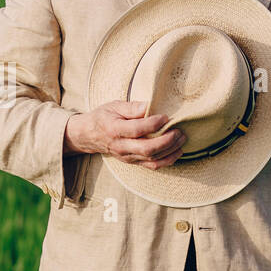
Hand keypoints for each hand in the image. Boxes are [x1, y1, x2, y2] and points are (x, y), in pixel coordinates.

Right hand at [64, 100, 185, 169]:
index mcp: (114, 129)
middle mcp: (120, 146)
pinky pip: (152, 165)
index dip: (153, 124)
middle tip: (179, 131)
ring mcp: (127, 156)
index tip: (165, 117)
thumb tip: (151, 106)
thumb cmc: (103, 117)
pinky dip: (167, 160)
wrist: (89, 135)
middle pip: (147, 149)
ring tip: (181, 138)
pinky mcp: (132, 162)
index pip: (136, 129)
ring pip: (152, 158)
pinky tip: (177, 151)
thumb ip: (132, 106)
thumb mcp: (114, 106)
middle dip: (167, 140)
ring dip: (170, 150)